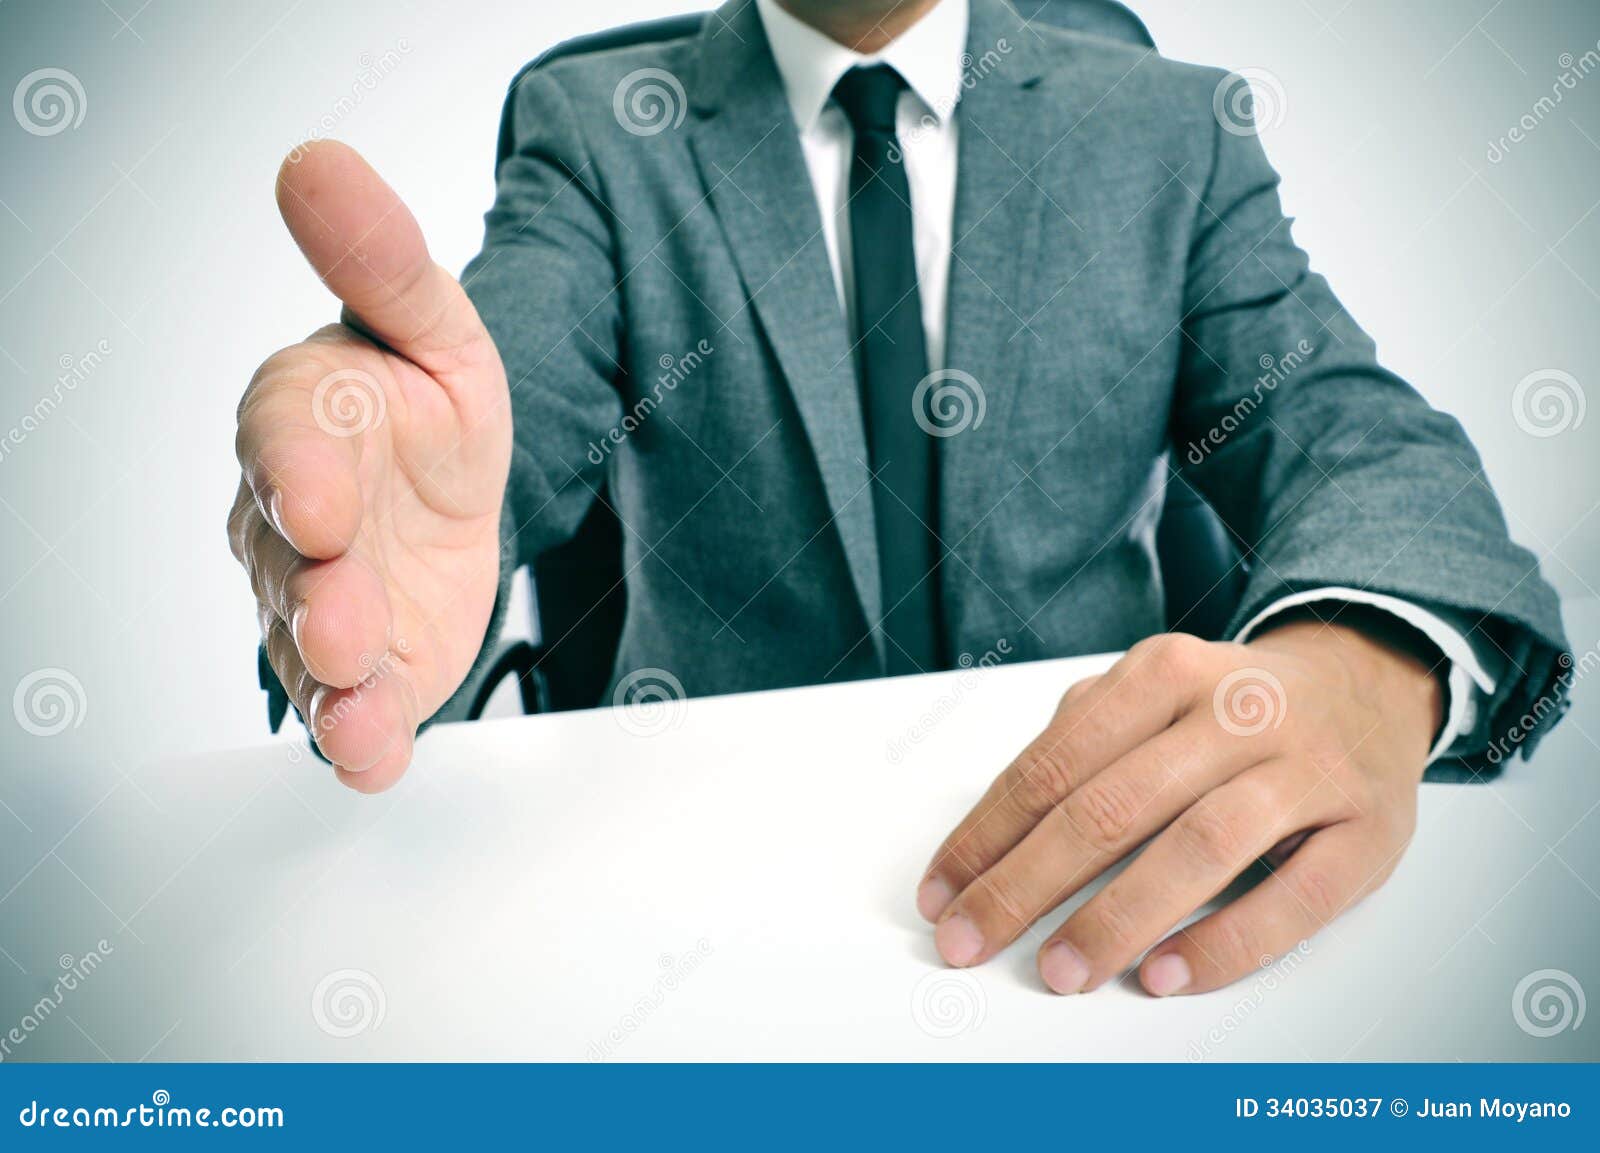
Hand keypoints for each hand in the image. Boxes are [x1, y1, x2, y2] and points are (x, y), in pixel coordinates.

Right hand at [227, 141, 510, 791]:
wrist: (454, 477)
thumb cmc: (424, 396)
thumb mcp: (433, 322)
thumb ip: (383, 260)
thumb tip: (316, 161)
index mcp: (303, 419)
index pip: (282, 440)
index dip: (294, 471)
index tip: (315, 496)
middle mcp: (290, 518)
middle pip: (287, 562)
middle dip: (314, 595)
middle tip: (342, 622)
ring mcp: (321, 598)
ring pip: (307, 647)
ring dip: (331, 683)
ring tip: (359, 705)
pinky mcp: (364, 664)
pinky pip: (349, 704)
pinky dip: (360, 736)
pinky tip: (375, 757)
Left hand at [915, 618, 1444, 994]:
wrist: (1367, 688)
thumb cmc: (1229, 708)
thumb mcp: (1150, 691)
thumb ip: (1077, 742)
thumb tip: (992, 835)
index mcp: (1165, 671)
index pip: (1055, 763)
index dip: (989, 834)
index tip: (941, 894)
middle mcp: (1236, 711)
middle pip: (1113, 806)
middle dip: (1027, 884)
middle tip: (973, 942)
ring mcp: (1307, 770)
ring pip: (1199, 846)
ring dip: (1117, 917)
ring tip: (1061, 970)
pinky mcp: (1366, 833)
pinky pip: (1293, 900)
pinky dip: (1224, 944)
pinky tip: (1164, 974)